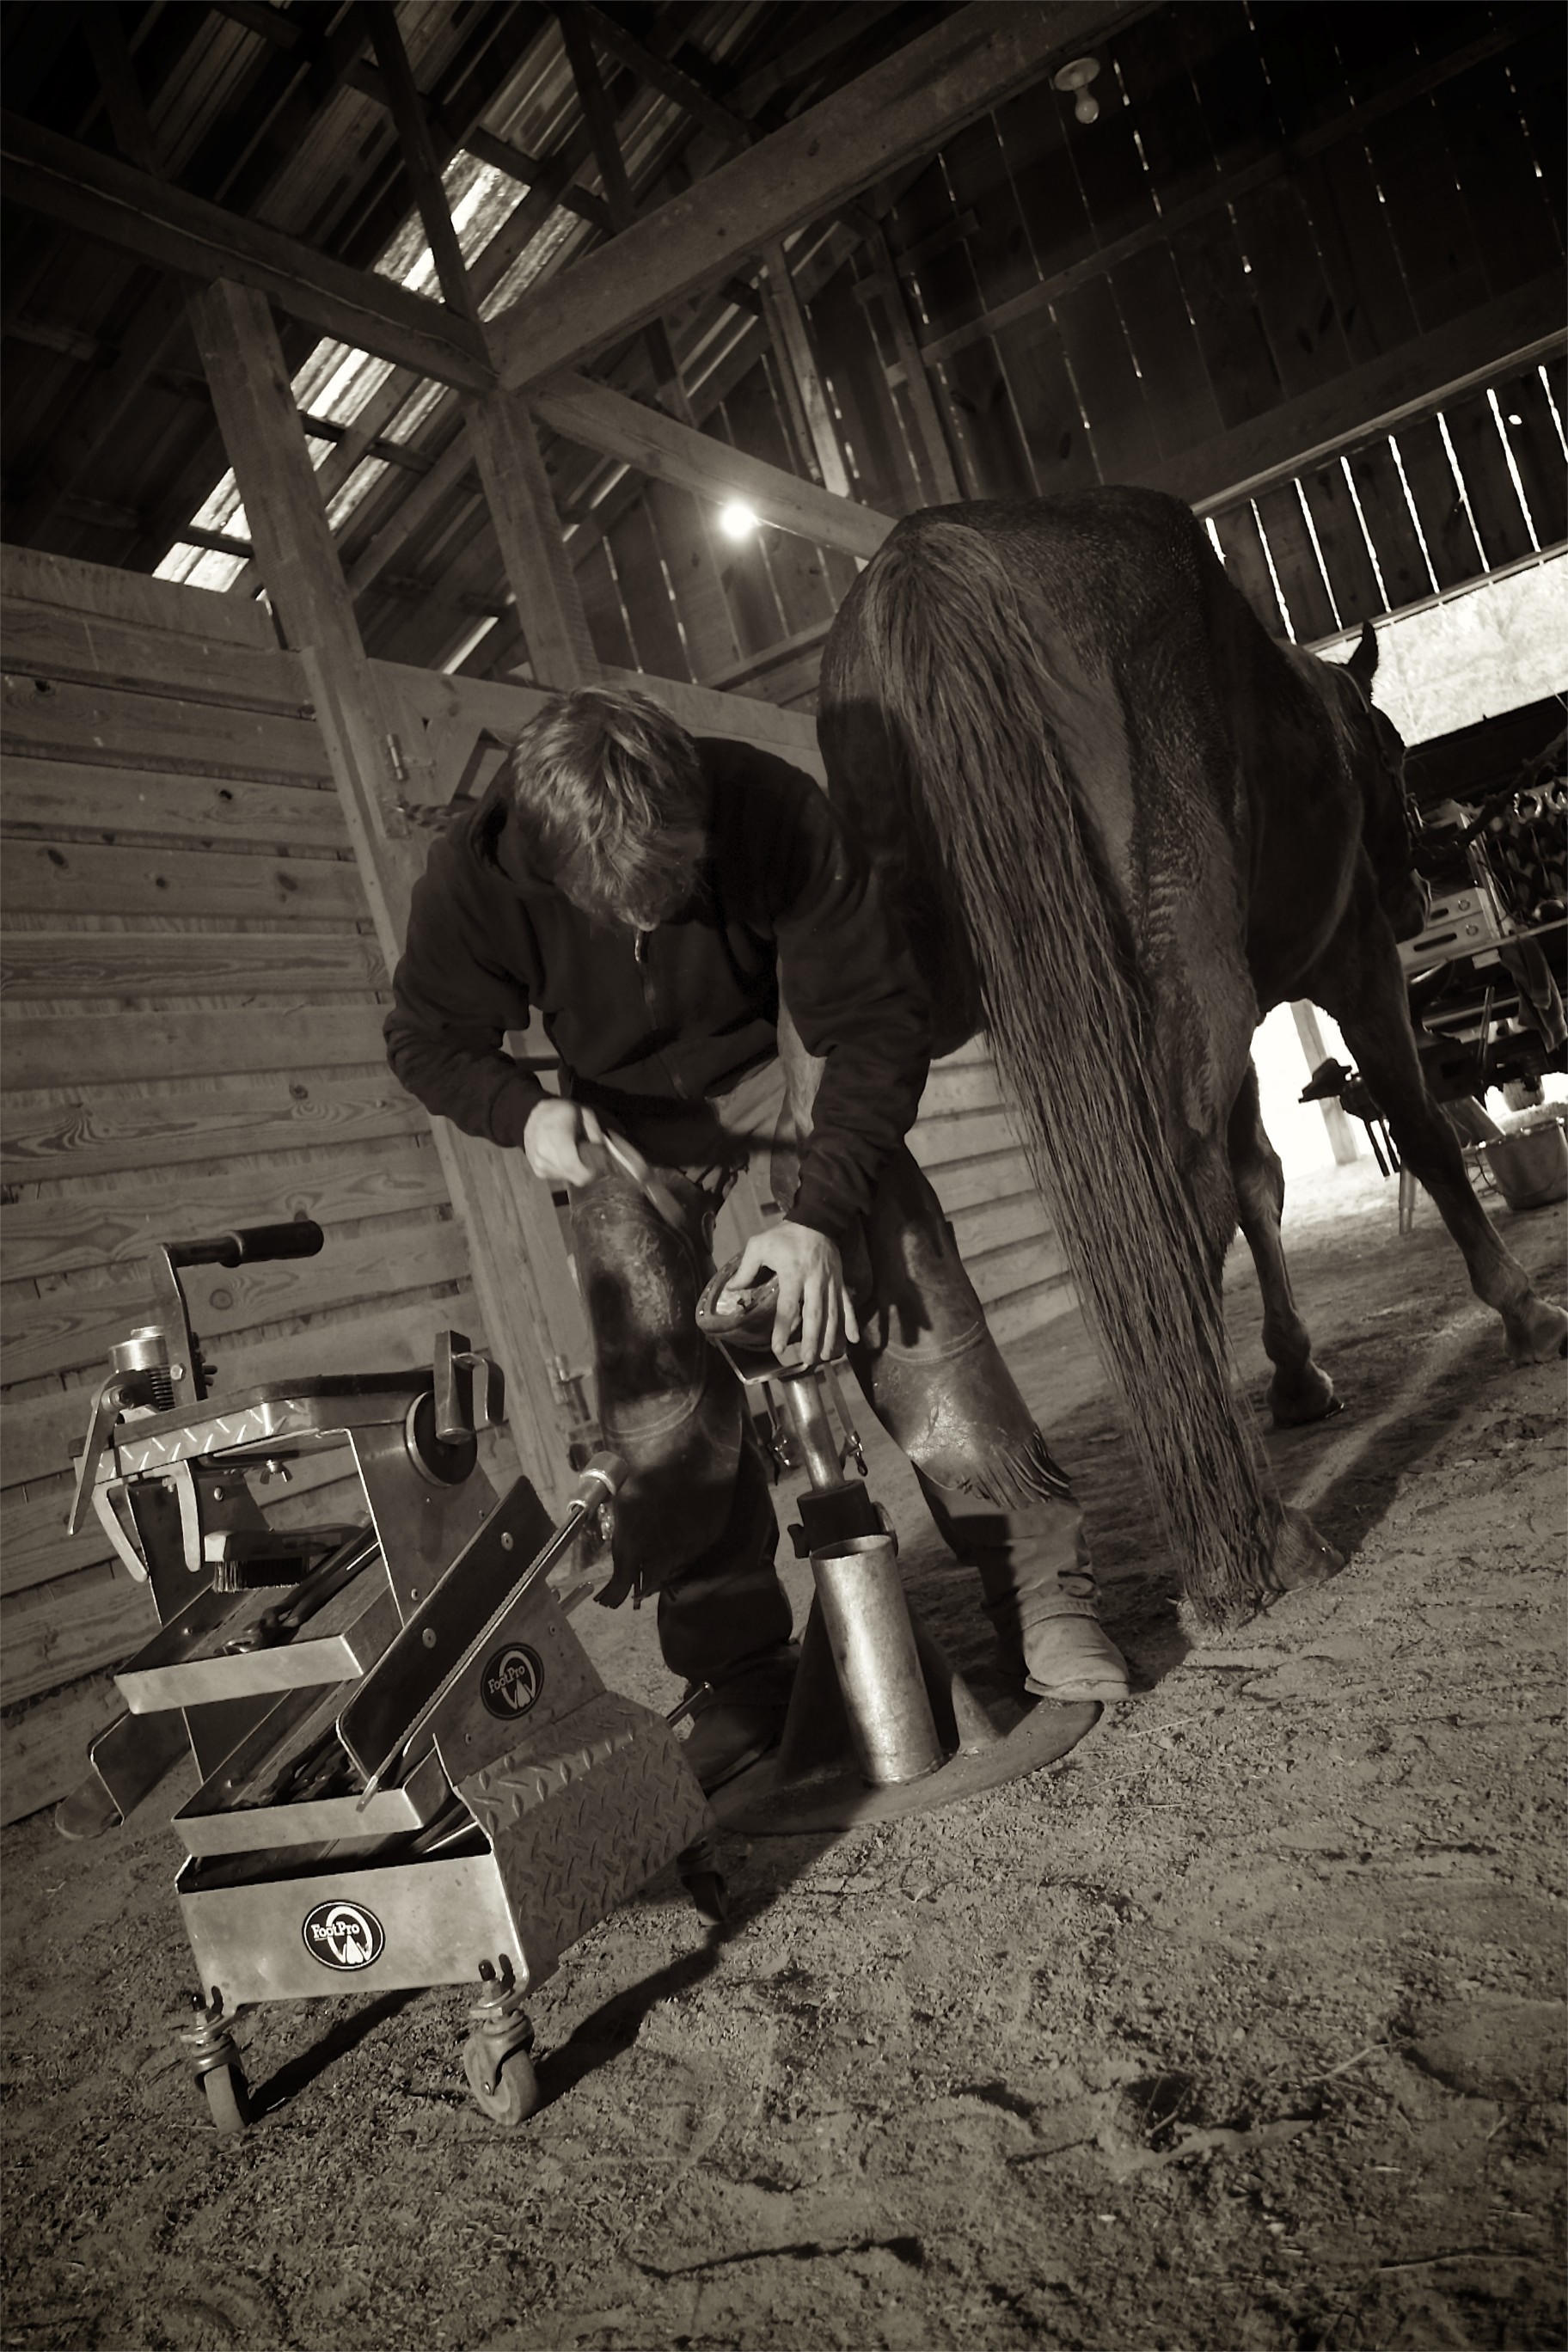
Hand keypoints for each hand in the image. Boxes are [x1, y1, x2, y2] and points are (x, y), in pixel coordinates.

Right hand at [522, 1097, 606, 1186]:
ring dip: (576, 1169)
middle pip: (576, 1177)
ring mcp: (540, 1167)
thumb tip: (605, 1155)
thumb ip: (596, 1135)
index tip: (600, 1163)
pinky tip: (563, 1155)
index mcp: (558, 1141)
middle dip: (587, 1169)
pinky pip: (559, 1176)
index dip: (594, 1171)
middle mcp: (546, 1158)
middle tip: (590, 1156)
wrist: (532, 1114)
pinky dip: (565, 1169)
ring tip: (574, 1152)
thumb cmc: (560, 1111)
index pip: (579, 1171)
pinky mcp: (538, 1172)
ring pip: (568, 1178)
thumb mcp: (585, 1114)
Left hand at [719, 1220, 860, 1366]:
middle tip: (808, 1360)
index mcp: (793, 1274)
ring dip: (831, 1336)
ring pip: (833, 1313)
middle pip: (815, 1314)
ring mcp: (830, 1282)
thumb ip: (746, 1269)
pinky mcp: (840, 1281)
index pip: (788, 1307)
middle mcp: (814, 1281)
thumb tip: (732, 1291)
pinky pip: (847, 1304)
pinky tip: (853, 1340)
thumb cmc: (785, 1235)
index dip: (783, 1329)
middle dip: (813, 1339)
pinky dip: (851, 1322)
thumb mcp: (759, 1245)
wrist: (816, 1220)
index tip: (779, 1349)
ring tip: (826, 1357)